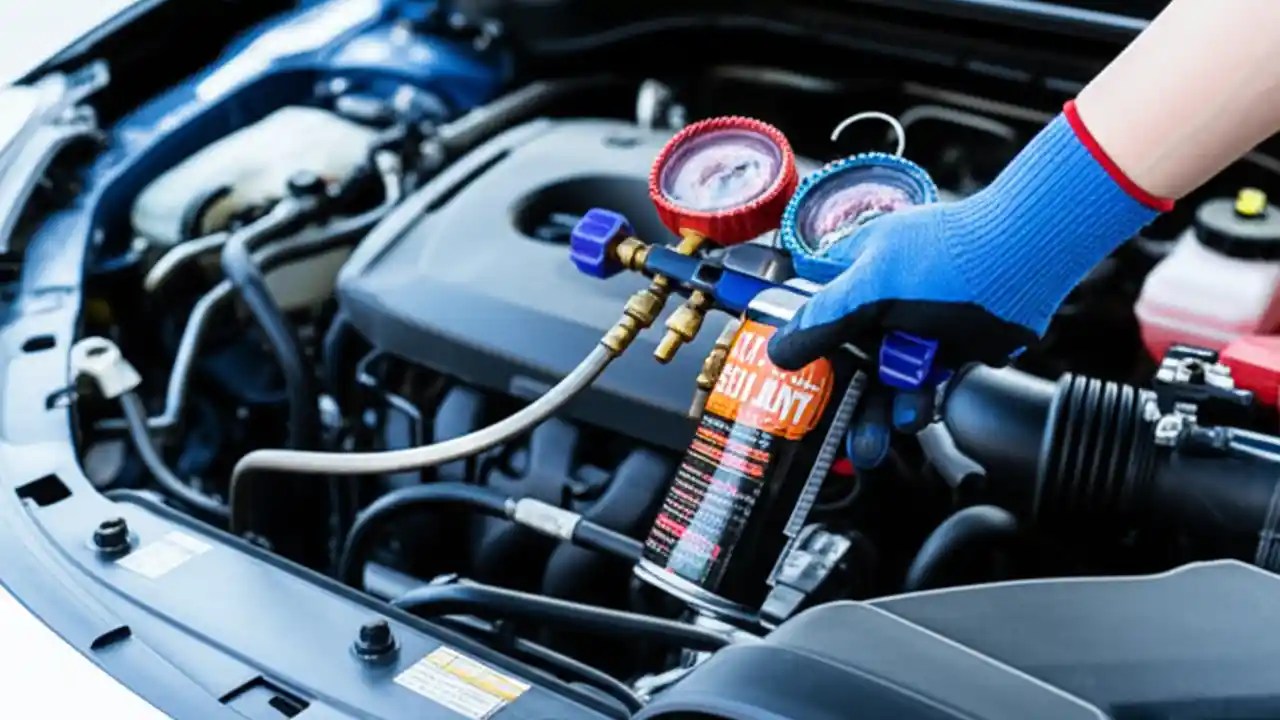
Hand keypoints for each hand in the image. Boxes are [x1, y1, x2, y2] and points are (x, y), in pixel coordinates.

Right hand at [768, 109, 1164, 465]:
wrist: (1023, 262)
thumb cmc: (945, 257)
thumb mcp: (870, 288)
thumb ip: (823, 320)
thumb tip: (776, 351)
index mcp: (853, 273)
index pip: (809, 308)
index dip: (795, 340)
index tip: (784, 377)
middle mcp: (879, 302)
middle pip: (844, 359)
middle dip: (835, 398)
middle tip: (825, 432)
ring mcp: (912, 329)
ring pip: (881, 381)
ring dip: (876, 413)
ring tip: (872, 441)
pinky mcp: (944, 353)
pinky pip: (919, 389)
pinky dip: (915, 405)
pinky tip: (915, 413)